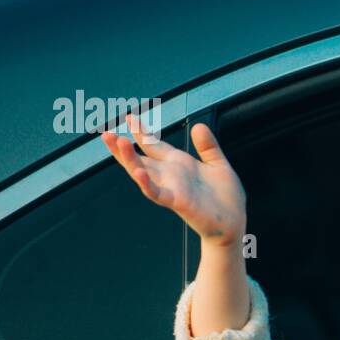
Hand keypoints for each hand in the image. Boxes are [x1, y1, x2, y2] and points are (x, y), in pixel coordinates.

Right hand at [101, 114, 247, 248]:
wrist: (233, 222)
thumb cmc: (225, 197)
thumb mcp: (218, 164)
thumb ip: (208, 146)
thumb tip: (198, 126)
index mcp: (179, 164)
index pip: (154, 145)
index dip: (141, 131)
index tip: (128, 116)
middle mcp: (170, 175)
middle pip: (140, 159)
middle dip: (122, 148)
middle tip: (106, 133)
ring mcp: (171, 188)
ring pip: (143, 173)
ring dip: (129, 159)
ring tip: (118, 143)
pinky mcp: (178, 202)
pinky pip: (157, 193)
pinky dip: (146, 183)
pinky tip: (138, 172)